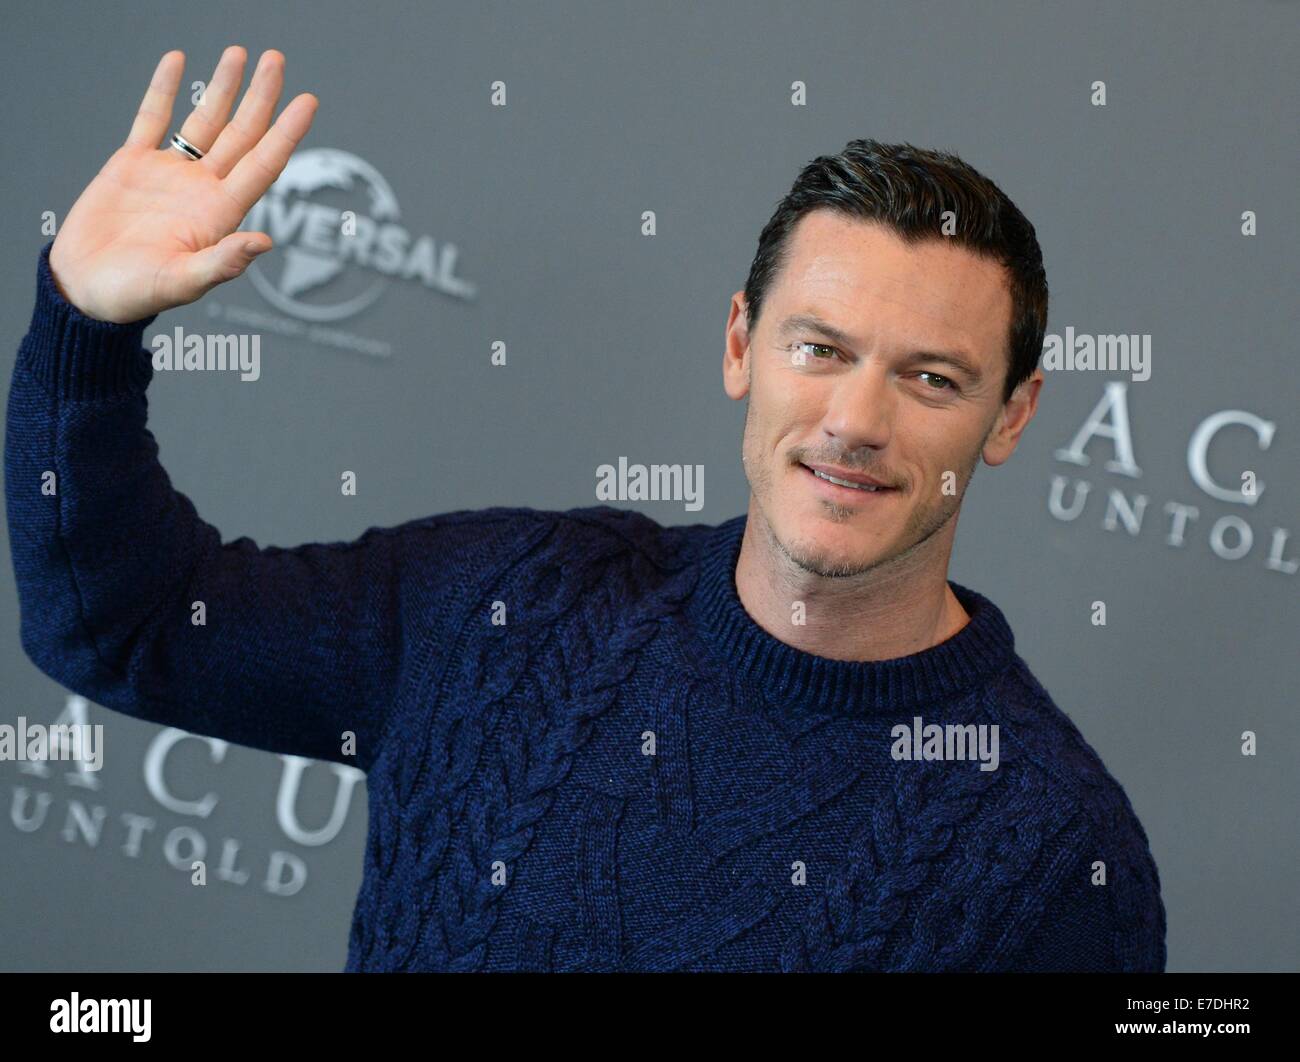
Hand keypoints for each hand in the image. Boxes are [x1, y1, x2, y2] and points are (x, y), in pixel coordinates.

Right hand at [47, 46, 316, 323]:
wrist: (86, 289)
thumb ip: (223, 262)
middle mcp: (201, 189)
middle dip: (260, 97)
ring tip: (239, 54)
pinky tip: (179, 61)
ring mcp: (169, 174)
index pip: (263, 165)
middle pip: (241, 134)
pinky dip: (164, 90)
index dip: (286, 133)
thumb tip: (265, 243)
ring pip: (204, 120)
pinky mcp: (132, 164)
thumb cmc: (136, 295)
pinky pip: (152, 119)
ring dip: (222, 87)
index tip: (308, 102)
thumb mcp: (182, 283)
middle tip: (277, 60)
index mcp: (219, 214)